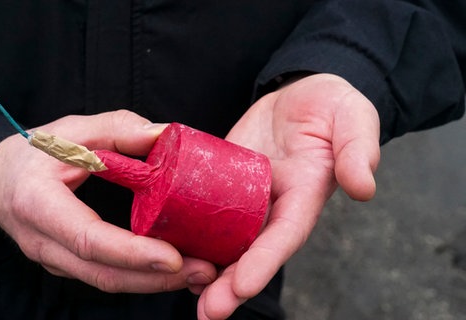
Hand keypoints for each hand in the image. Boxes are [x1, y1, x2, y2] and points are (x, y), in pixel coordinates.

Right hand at [0, 110, 216, 293]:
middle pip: (103, 274)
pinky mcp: (66, 264)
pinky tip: (173, 268)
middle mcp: (43, 242)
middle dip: (156, 279)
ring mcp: (53, 259)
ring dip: (154, 282)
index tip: (173, 257)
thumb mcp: (69, 131)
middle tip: (204, 271)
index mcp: (38, 204)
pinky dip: (140, 277)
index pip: (87, 239)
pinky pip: (105, 276)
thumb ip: (116, 129)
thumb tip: (165, 135)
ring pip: (107, 281)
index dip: (131, 252)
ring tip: (198, 273)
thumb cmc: (30, 153)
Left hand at [197, 74, 380, 318]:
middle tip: (208, 312)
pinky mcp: (222, 180)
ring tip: (187, 295)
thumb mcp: (353, 118)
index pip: (285, 234)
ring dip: (209, 268)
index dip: (265, 261)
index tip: (243, 286)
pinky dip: (190, 231)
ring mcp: (246, 196)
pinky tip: (168, 248)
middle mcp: (274, 205)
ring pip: (226, 238)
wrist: (300, 96)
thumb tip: (363, 188)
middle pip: (253, 250)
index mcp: (305, 195)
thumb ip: (358, 149)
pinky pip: (204, 208)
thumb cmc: (332, 107)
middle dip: (232, 284)